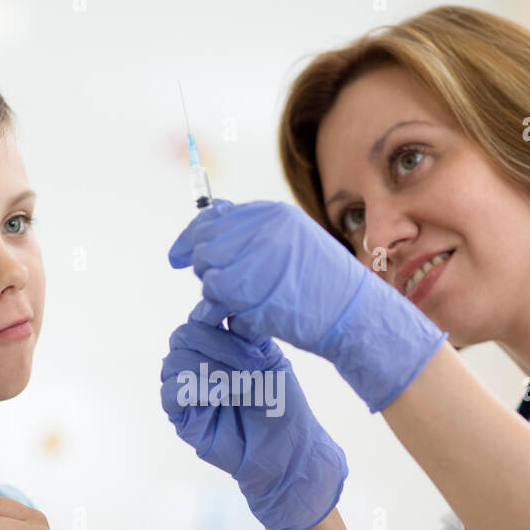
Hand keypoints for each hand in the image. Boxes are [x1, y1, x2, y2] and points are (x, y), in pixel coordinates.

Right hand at [160, 301, 347, 529]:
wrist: (287, 451)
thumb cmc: (282, 404)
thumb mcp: (268, 358)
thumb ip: (245, 332)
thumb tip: (226, 306)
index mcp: (218, 345)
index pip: (201, 317)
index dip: (213, 311)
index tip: (232, 315)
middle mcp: (197, 364)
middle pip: (185, 334)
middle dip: (219, 344)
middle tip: (254, 363)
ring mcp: (187, 389)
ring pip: (175, 360)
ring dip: (213, 367)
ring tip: (245, 383)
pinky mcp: (181, 417)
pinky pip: (171, 392)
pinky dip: (197, 388)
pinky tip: (225, 394)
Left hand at [168, 199, 447, 412]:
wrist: (353, 315)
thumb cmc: (325, 289)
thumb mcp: (293, 247)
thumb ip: (254, 234)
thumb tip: (213, 214)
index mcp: (273, 214)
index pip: (213, 217)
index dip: (190, 238)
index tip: (176, 256)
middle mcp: (261, 227)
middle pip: (204, 242)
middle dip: (203, 267)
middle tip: (219, 289)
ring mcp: (252, 253)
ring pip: (205, 269)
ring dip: (215, 291)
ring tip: (243, 304)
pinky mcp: (246, 285)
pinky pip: (213, 293)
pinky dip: (221, 308)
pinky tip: (245, 315)